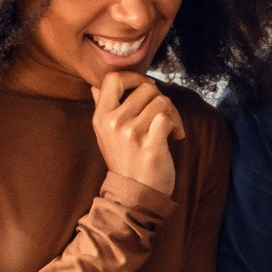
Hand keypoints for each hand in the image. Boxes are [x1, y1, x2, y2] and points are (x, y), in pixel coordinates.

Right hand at [90, 71, 184, 197]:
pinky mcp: (149, 144)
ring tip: (170, 129)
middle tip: (164, 114)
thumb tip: (95, 86)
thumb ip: (102, 107)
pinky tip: (175, 136)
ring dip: (172, 113)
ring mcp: (130, 133)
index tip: (147, 89)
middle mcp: (113, 122)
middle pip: (146, 87)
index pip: (113, 78)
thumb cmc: (125, 160)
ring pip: (161, 101)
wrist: (135, 194)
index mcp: (101, 116)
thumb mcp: (105, 134)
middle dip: (161, 98)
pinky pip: (167, 117)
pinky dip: (176, 124)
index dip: (134, 77)